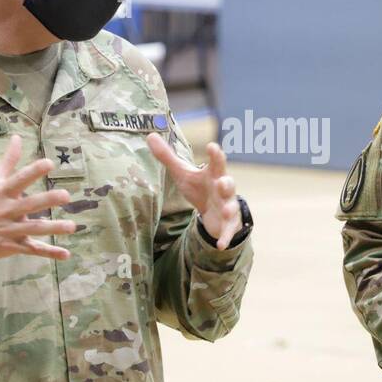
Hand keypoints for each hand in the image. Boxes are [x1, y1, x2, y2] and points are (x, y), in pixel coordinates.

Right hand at [0, 135, 74, 262]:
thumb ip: (8, 160)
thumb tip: (18, 137)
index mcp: (2, 192)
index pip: (19, 179)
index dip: (34, 171)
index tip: (50, 163)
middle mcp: (6, 210)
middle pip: (29, 205)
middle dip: (47, 200)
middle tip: (66, 196)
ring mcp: (9, 230)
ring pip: (33, 229)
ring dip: (53, 228)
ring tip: (71, 226)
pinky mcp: (12, 246)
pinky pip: (32, 250)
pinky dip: (48, 253)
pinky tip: (65, 254)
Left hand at [147, 133, 241, 249]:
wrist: (214, 212)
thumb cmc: (199, 188)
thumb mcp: (182, 173)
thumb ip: (167, 156)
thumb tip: (150, 135)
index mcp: (213, 174)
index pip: (216, 162)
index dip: (215, 155)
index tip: (213, 147)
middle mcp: (224, 188)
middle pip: (228, 183)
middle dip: (226, 183)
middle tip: (221, 182)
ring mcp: (228, 206)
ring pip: (231, 206)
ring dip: (229, 208)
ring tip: (225, 211)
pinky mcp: (228, 224)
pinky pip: (228, 231)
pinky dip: (226, 238)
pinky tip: (220, 246)